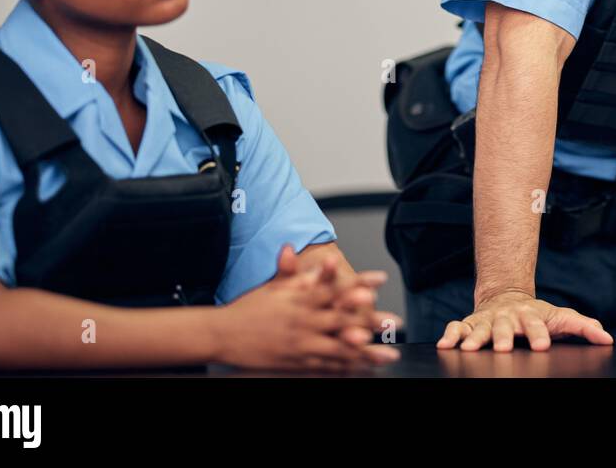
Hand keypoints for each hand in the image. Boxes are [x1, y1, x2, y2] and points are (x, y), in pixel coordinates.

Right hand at [215, 244, 400, 370]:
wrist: (222, 334)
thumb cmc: (249, 308)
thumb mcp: (271, 286)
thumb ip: (290, 271)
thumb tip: (293, 248)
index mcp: (299, 297)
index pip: (334, 286)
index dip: (359, 282)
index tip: (381, 279)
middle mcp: (303, 320)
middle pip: (342, 318)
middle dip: (369, 320)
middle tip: (393, 320)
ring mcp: (300, 343)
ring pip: (338, 347)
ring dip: (364, 351)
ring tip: (387, 353)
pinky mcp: (296, 362)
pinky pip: (325, 366)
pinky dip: (344, 367)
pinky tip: (362, 368)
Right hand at [437, 290, 613, 351]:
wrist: (507, 297)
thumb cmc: (538, 315)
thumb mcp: (561, 317)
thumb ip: (582, 327)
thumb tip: (607, 338)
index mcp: (530, 316)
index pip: (536, 325)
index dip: (539, 334)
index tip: (541, 346)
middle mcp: (507, 317)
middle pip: (505, 326)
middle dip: (503, 337)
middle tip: (504, 348)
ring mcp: (487, 320)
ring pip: (480, 328)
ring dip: (474, 338)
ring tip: (470, 349)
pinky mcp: (470, 323)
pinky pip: (457, 327)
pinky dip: (450, 335)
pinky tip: (445, 346)